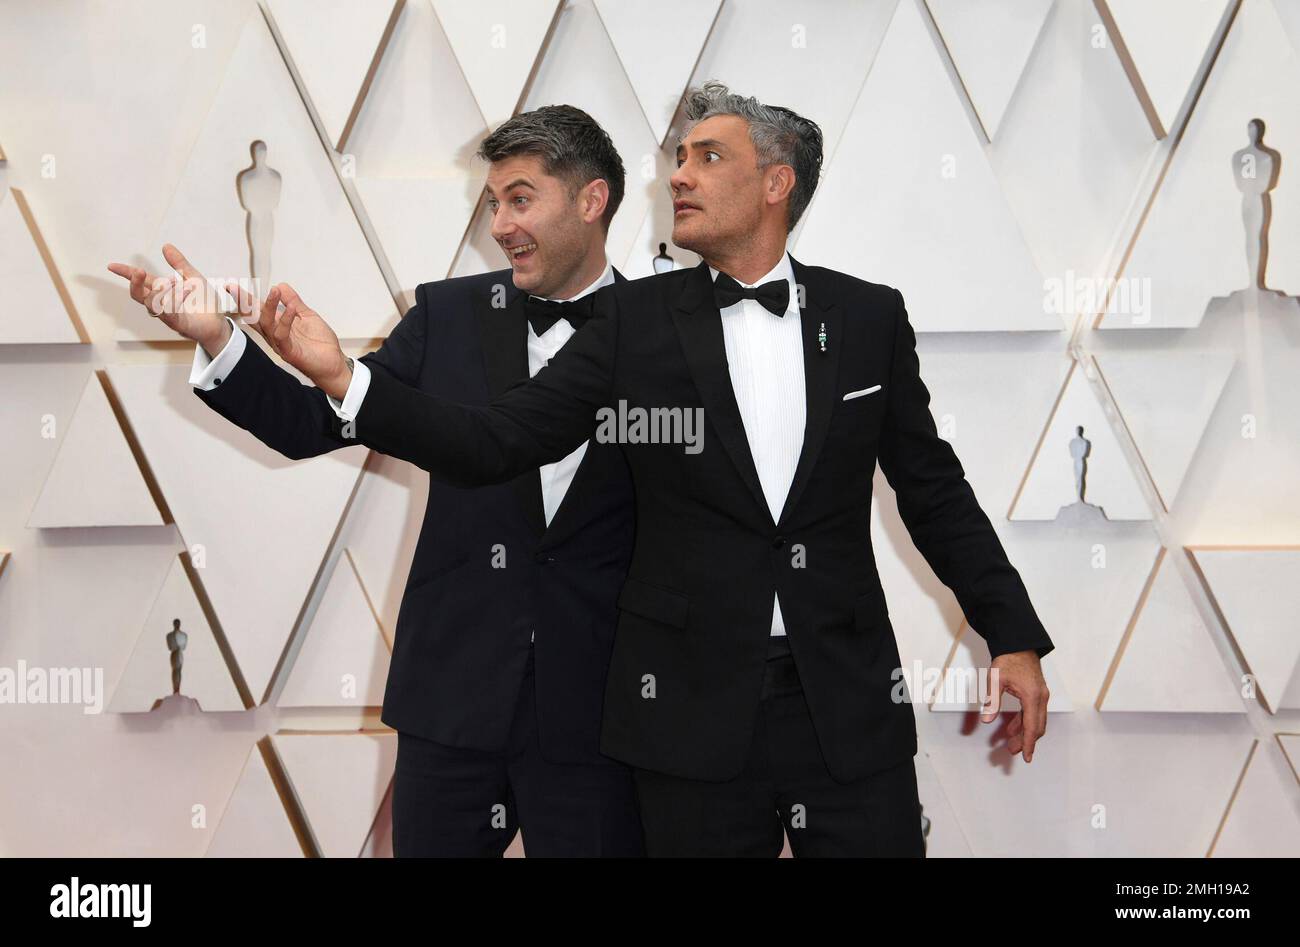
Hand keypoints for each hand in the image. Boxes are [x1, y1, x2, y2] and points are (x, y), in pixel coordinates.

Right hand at [107, 244, 231, 353]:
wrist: (219, 324)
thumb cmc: (205, 303)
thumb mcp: (193, 277)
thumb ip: (179, 264)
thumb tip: (165, 245)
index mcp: (163, 292)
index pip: (140, 281)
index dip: (126, 273)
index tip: (111, 266)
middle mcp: (161, 304)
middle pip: (138, 295)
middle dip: (135, 283)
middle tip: (139, 271)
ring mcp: (168, 315)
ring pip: (152, 304)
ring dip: (160, 290)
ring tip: (173, 281)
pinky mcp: (179, 324)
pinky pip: (170, 313)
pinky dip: (176, 299)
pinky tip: (186, 290)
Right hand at [236, 281, 349, 396]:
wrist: (333, 363)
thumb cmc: (319, 344)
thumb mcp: (307, 316)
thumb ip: (294, 301)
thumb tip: (281, 285)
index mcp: (277, 325)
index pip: (257, 310)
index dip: (244, 299)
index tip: (231, 286)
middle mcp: (274, 334)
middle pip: (254, 317)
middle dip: (243, 303)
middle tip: (235, 288)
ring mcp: (280, 344)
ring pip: (266, 324)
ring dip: (269, 306)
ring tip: (274, 291)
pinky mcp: (289, 352)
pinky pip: (282, 336)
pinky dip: (285, 321)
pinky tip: (291, 309)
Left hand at [981, 650, 1048, 762]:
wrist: (1018, 644)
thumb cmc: (1008, 659)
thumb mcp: (996, 680)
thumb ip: (992, 701)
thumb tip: (986, 720)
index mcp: (1032, 696)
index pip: (1032, 726)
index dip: (1029, 743)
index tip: (1027, 757)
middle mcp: (1040, 698)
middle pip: (1037, 726)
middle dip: (1026, 741)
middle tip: (1012, 751)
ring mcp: (1041, 695)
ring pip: (1035, 720)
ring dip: (1024, 732)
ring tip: (1011, 743)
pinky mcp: (1037, 693)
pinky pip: (1033, 712)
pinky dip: (1024, 722)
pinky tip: (1012, 728)